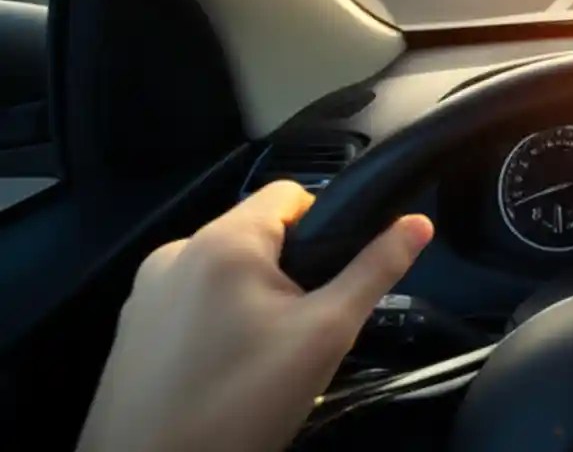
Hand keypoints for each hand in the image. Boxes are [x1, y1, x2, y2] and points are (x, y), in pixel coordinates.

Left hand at [77, 181, 433, 451]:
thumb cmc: (244, 402)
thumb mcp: (325, 335)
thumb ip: (374, 271)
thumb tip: (417, 224)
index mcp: (223, 241)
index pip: (291, 193)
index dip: (327, 224)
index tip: (335, 277)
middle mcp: (176, 252)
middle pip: (257, 235)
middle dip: (290, 273)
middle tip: (303, 331)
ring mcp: (146, 291)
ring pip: (224, 273)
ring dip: (252, 299)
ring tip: (264, 358)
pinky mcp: (131, 328)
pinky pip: (190, 303)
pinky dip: (216, 324)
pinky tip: (225, 372)